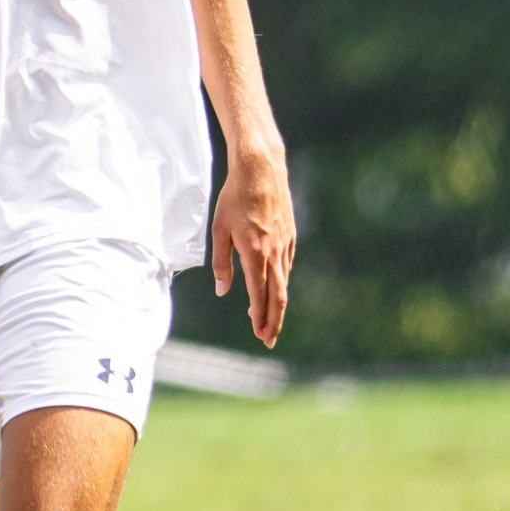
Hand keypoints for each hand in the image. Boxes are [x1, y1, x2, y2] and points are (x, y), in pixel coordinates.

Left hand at [211, 143, 295, 348]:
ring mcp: (285, 243)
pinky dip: (281, 281)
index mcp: (255, 253)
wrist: (261, 170)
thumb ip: (220, 263)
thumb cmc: (234, 198)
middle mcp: (274, 252)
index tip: (258, 334)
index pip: (259, 294)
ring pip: (284, 281)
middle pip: (278, 295)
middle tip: (268, 340)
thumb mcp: (219, 230)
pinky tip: (275, 287)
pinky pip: (287, 264)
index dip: (259, 317)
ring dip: (276, 304)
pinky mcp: (290, 235)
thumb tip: (222, 290)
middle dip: (273, 321)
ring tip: (268, 320)